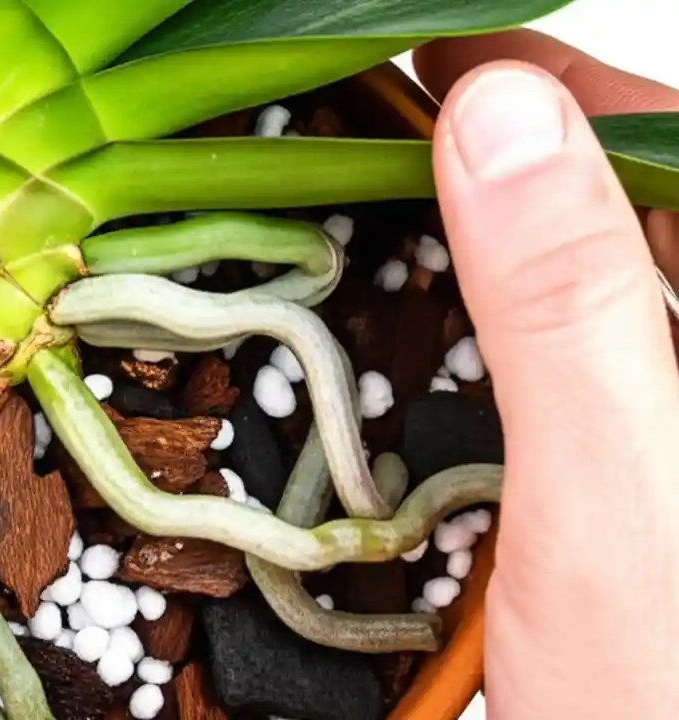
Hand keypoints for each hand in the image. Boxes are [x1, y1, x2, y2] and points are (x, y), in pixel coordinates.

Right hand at [417, 31, 678, 717]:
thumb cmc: (673, 705)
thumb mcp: (621, 496)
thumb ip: (572, 303)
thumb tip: (498, 117)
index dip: (573, 94)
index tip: (449, 57)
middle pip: (652, 213)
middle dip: (531, 154)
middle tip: (404, 120)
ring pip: (614, 289)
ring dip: (514, 239)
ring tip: (408, 200)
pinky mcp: (655, 480)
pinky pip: (590, 367)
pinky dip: (515, 330)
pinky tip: (457, 325)